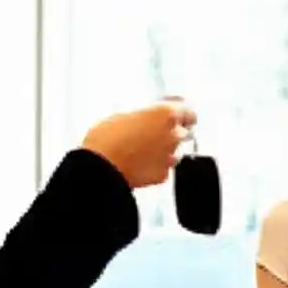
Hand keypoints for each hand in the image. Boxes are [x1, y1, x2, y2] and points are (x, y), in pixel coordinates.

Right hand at [81, 98, 196, 187]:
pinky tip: (140, 162)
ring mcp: (170, 157)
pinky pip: (164, 168)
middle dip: (173, 131)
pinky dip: (156, 165)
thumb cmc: (107, 139)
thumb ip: (145, 114)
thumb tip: (147, 115)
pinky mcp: (163, 175)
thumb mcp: (123, 114)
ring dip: (165, 149)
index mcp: (166, 114)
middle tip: (155, 131)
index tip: (175, 113)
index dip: (181, 113)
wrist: (99, 168)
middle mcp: (173, 135)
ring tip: (143, 149)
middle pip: (184, 132)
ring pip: (176, 151)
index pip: (188, 111)